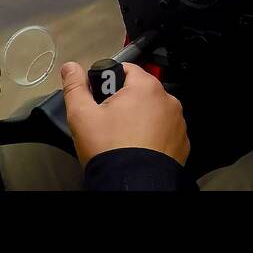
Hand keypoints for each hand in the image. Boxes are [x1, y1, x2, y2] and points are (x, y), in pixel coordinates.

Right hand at [60, 61, 189, 166]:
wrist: (132, 184)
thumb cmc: (110, 149)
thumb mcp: (82, 115)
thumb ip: (75, 87)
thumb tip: (70, 68)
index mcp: (146, 87)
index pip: (126, 69)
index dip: (108, 81)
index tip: (100, 98)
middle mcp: (167, 100)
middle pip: (140, 91)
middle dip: (123, 101)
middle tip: (108, 121)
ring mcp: (177, 121)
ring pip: (153, 111)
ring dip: (139, 118)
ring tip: (122, 138)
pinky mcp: (181, 141)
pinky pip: (164, 131)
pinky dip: (152, 135)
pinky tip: (137, 147)